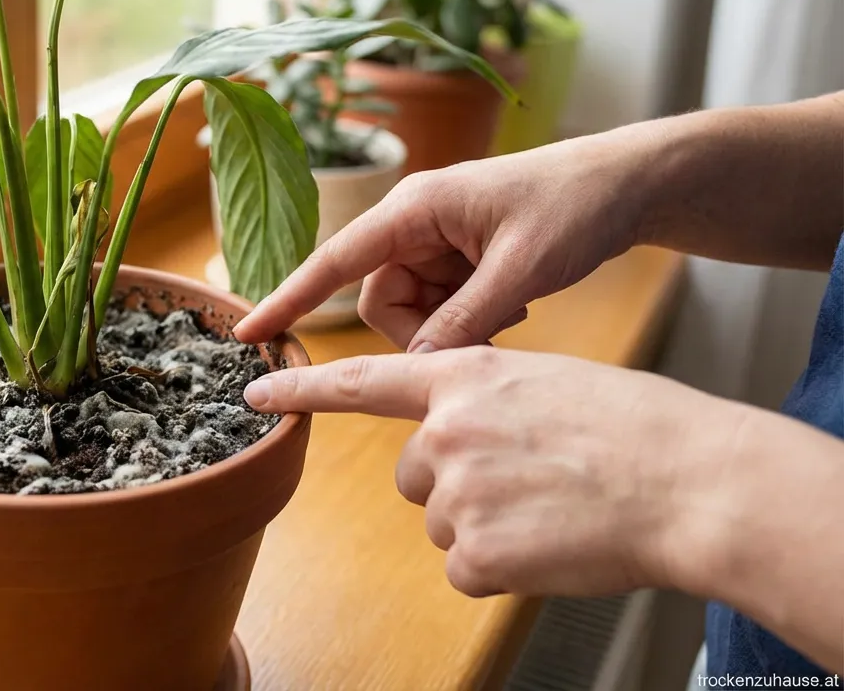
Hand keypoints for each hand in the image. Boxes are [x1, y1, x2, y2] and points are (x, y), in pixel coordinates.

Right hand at [234, 136, 650, 349]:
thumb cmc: (576, 207)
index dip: (290, 299)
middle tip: (488, 328)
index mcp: (416, 208)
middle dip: (423, 330)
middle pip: (380, 301)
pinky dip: (468, 319)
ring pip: (410, 312)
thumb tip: (416, 367)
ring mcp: (435, 241)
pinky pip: (438, 308)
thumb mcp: (522, 270)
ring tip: (509, 310)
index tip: (249, 332)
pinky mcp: (456, 257)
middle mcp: (414, 222)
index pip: (335, 261)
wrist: (627, 186)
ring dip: (451, 327)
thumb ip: (465, 321)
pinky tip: (512, 305)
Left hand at [243, 347, 736, 597]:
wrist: (689, 483)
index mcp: (466, 377)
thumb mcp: (546, 383)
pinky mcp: (474, 551)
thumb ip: (483, 404)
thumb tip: (451, 445)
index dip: (305, 387)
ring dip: (488, 526)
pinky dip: (503, 567)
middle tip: (532, 482)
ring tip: (552, 508)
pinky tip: (550, 544)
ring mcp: (456, 491)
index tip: (257, 392)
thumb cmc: (635, 428)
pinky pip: (467, 568)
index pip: (364, 381)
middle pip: (414, 475)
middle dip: (460, 485)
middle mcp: (446, 430)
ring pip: (444, 522)